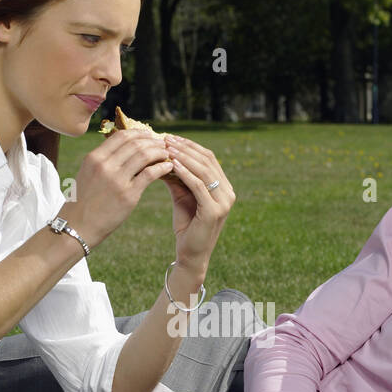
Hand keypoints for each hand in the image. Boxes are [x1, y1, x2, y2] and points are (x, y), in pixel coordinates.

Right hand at [65, 130, 173, 245]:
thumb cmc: (84, 201)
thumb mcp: (88, 173)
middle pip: (135, 143)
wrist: (78, 226)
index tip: (148, 135)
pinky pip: (150, 174)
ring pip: (144, 155)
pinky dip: (162, 167)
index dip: (138, 133)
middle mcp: (105, 165)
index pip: (121, 136)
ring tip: (166, 154)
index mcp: (94, 158)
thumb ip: (104, 160)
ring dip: (159, 152)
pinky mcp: (128, 195)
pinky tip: (168, 167)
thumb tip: (125, 148)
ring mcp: (117, 180)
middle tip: (162, 144)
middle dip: (152, 141)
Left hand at [161, 135, 233, 273]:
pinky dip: (185, 173)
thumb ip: (177, 177)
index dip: (190, 146)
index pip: (209, 158)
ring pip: (204, 171)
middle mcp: (228, 193)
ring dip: (184, 157)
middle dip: (186, 148)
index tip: (171, 137)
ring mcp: (224, 203)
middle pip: (208, 161)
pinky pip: (199, 186)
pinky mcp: (214, 211)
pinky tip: (172, 165)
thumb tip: (163, 154)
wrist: (191, 254)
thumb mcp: (182, 196)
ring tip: (167, 148)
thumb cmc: (186, 226)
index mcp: (224, 188)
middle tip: (167, 139)